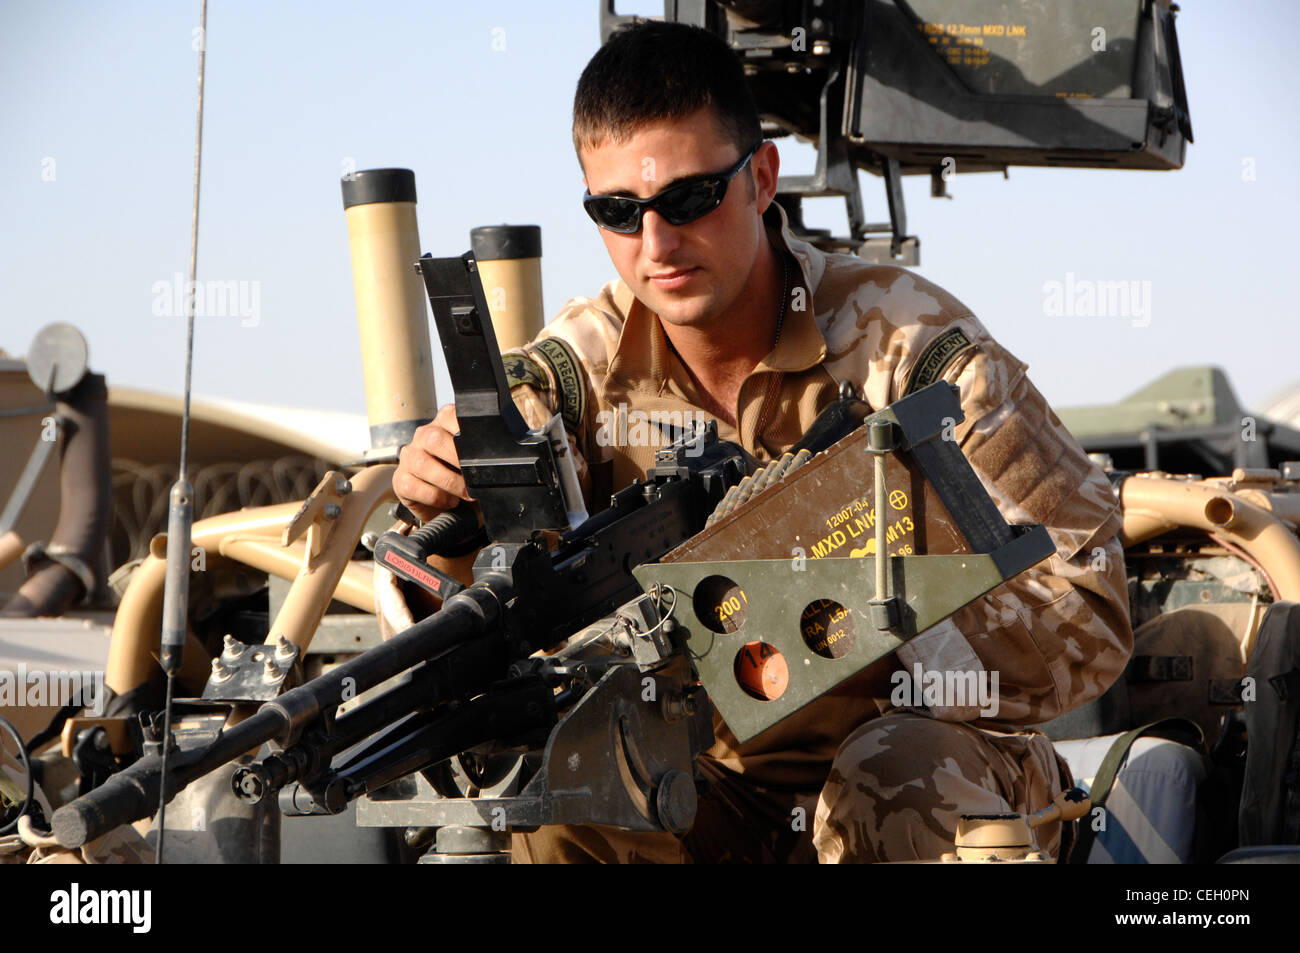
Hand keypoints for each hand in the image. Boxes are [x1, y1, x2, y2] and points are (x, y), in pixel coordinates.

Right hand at [393, 404, 472, 522]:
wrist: (451, 506)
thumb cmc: (466, 478)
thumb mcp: (477, 462)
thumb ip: (482, 454)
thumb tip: (502, 459)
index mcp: (444, 424)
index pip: (450, 415)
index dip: (464, 431)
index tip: (480, 453)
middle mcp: (423, 436)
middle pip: (434, 439)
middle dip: (457, 460)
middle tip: (475, 479)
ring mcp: (409, 457)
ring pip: (422, 463)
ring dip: (449, 482)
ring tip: (465, 494)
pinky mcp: (400, 480)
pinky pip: (413, 486)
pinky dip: (435, 497)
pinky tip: (449, 501)